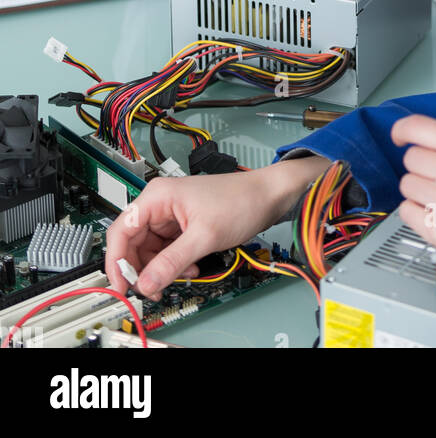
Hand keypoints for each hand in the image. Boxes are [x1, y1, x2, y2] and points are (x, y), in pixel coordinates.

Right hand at [104, 155, 329, 300]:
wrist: (268, 196)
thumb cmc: (240, 201)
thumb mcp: (204, 236)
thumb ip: (172, 262)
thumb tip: (145, 283)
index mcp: (157, 197)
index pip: (121, 231)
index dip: (116, 261)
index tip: (121, 286)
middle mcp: (159, 204)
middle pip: (133, 244)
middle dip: (142, 269)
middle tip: (153, 289)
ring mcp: (170, 215)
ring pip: (149, 250)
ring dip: (162, 268)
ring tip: (184, 274)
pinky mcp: (182, 225)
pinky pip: (166, 250)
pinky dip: (174, 264)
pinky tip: (191, 267)